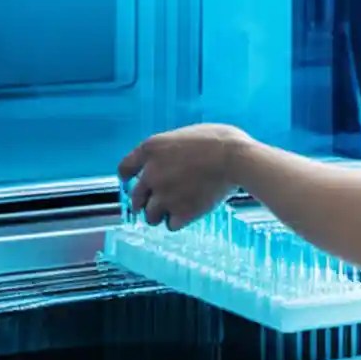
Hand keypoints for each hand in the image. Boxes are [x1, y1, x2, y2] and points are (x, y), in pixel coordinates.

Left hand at [117, 123, 250, 230]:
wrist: (236, 158)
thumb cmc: (219, 141)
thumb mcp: (187, 134)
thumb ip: (171, 150)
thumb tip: (171, 160)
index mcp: (151, 148)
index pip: (124, 168)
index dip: (127, 178)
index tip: (130, 183)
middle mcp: (151, 173)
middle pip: (135, 198)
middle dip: (144, 203)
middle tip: (155, 205)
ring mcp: (164, 195)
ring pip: (150, 216)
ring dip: (160, 215)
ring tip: (174, 211)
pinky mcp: (180, 212)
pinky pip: (171, 225)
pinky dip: (179, 222)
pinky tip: (189, 214)